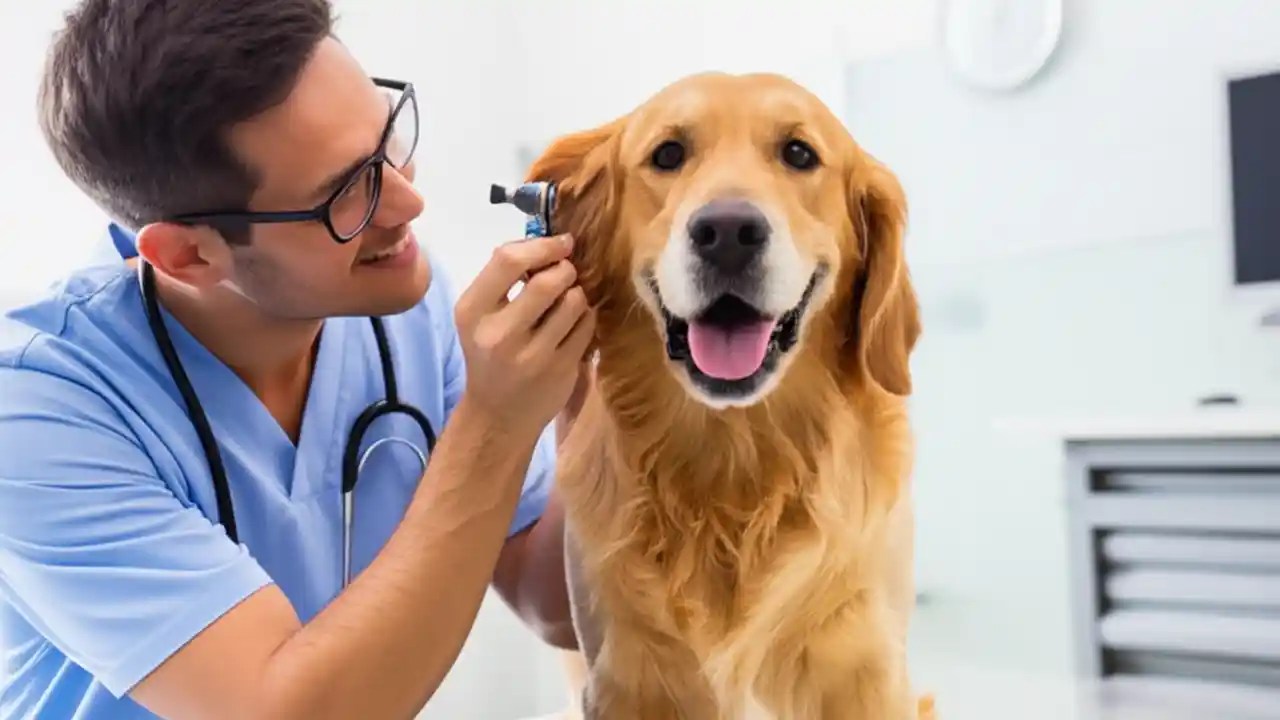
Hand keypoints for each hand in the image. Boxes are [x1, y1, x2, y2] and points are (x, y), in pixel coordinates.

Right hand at [454, 234, 596, 437]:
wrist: (498, 413)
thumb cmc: (490, 353)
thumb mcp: (480, 314)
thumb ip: (505, 277)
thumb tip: (551, 242)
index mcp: (473, 311)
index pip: (508, 260)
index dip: (542, 246)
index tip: (560, 244)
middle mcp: (499, 334)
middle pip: (548, 281)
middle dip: (565, 270)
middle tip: (565, 275)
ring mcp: (533, 356)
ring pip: (574, 302)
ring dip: (578, 294)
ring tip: (567, 303)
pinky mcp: (561, 370)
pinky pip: (587, 326)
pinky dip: (586, 317)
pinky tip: (573, 325)